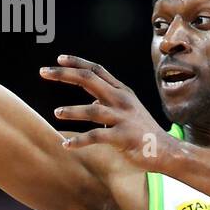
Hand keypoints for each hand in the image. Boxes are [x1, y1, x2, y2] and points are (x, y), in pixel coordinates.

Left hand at [40, 54, 170, 166]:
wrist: (166, 150)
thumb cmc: (142, 130)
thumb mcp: (127, 109)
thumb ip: (109, 101)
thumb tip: (91, 100)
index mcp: (121, 91)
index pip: (96, 70)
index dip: (77, 62)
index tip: (58, 58)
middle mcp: (122, 99)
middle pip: (89, 80)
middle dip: (64, 74)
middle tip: (43, 72)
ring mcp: (123, 117)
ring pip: (92, 110)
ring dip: (72, 111)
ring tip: (56, 113)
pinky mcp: (123, 137)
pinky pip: (97, 137)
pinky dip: (79, 141)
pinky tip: (66, 145)